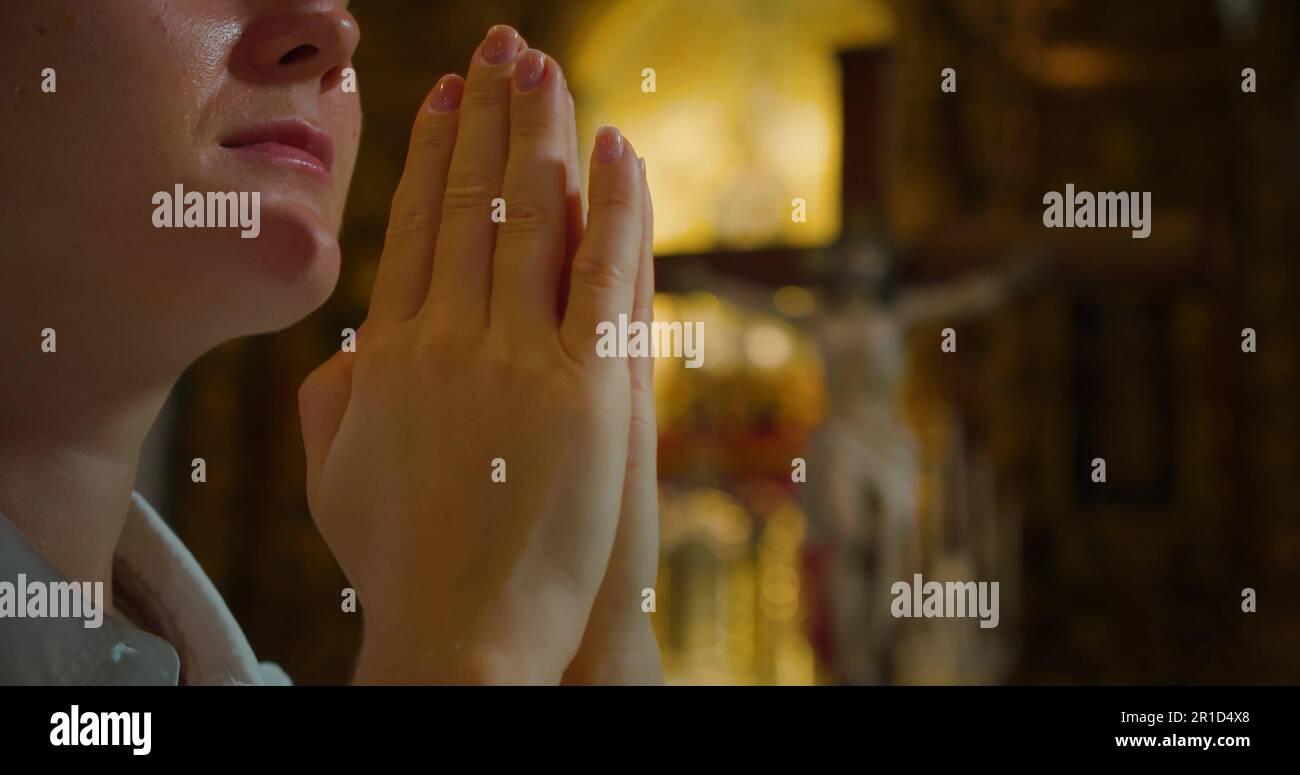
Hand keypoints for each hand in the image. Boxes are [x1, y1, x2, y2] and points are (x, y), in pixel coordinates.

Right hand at [297, 25, 647, 682]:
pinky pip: (604, 274)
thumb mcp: (336, 483)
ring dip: (540, 135)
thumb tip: (350, 346)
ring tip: (545, 69)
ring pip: (532, 221)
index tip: (443, 100)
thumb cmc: (403, 568)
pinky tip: (618, 147)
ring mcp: (518, 361)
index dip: (430, 158)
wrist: (462, 636)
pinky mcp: (588, 391)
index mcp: (387, 358)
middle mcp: (447, 342)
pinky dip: (613, 205)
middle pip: (471, 206)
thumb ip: (333, 402)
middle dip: (487, 119)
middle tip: (500, 50)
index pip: (413, 232)